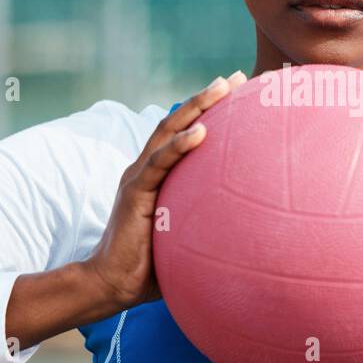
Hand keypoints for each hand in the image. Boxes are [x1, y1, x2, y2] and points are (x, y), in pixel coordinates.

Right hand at [82, 70, 247, 311]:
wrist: (113, 284)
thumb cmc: (152, 266)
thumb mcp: (185, 236)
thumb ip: (207, 223)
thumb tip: (250, 231)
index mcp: (157, 176)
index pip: (183, 135)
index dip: (207, 112)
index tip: (238, 94)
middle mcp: (146, 169)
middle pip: (178, 122)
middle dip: (206, 98)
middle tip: (237, 78)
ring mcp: (138, 177)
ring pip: (168, 132)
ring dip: (196, 108)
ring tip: (222, 88)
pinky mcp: (135, 192)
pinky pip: (161, 163)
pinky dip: (180, 145)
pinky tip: (202, 132)